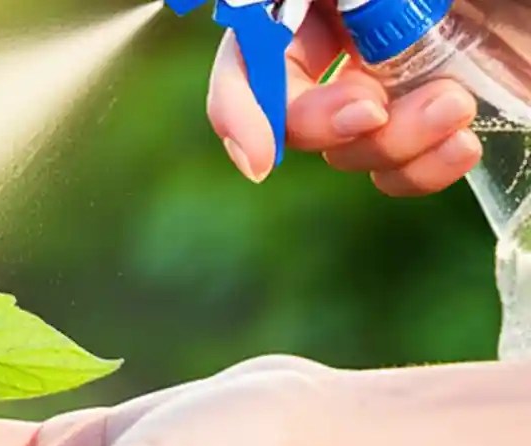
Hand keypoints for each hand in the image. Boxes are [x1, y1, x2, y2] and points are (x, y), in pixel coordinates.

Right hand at [208, 3, 481, 194]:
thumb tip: (256, 20)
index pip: (251, 47)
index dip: (240, 102)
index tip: (259, 156)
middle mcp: (346, 29)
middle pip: (287, 105)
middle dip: (325, 123)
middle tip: (373, 114)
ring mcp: (388, 76)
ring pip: (343, 144)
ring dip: (391, 143)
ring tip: (456, 111)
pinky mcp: (429, 115)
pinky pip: (394, 166)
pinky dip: (420, 168)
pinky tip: (461, 144)